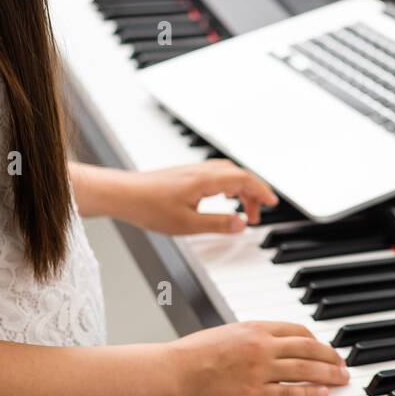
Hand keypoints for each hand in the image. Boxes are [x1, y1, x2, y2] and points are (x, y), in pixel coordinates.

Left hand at [122, 160, 278, 234]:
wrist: (122, 195)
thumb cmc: (149, 207)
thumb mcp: (187, 224)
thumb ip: (218, 224)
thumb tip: (242, 224)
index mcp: (207, 180)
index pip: (244, 180)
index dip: (261, 191)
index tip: (272, 203)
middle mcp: (202, 170)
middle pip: (239, 176)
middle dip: (253, 194)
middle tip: (257, 215)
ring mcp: (193, 171)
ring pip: (228, 174)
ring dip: (241, 190)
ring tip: (242, 210)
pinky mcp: (186, 175)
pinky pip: (217, 175)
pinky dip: (228, 186)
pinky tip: (223, 198)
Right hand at [171, 321, 347, 395]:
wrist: (176, 371)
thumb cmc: (193, 354)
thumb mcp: (228, 333)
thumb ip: (251, 338)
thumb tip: (268, 345)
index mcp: (256, 327)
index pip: (297, 330)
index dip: (316, 340)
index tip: (323, 348)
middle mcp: (263, 345)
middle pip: (308, 348)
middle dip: (330, 356)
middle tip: (341, 363)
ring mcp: (261, 369)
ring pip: (305, 370)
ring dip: (328, 374)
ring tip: (341, 379)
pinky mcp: (255, 393)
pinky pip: (290, 394)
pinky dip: (310, 394)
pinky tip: (322, 395)